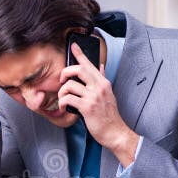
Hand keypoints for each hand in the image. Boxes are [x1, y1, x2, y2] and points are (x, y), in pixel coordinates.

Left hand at [59, 43, 139, 164]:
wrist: (115, 132)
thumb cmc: (109, 115)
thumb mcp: (108, 94)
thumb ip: (102, 80)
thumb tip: (101, 67)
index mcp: (103, 83)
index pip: (90, 64)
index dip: (80, 54)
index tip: (73, 46)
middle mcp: (99, 87)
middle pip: (78, 69)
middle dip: (66, 72)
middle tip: (62, 81)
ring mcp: (93, 97)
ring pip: (70, 85)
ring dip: (62, 92)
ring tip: (63, 99)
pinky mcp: (87, 107)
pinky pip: (68, 99)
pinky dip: (62, 102)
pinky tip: (64, 107)